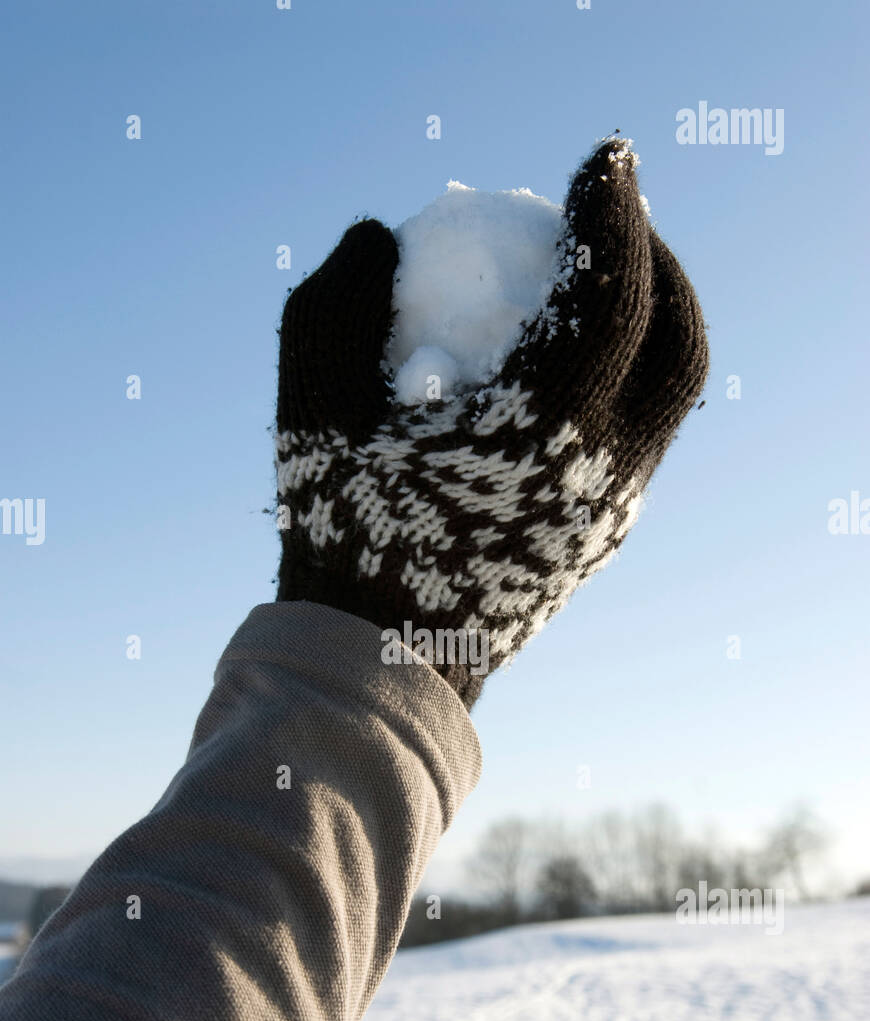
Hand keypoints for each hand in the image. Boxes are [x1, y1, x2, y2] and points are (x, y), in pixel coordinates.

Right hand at [275, 139, 707, 705]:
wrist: (378, 666)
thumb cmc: (337, 538)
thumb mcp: (305, 407)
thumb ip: (335, 301)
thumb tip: (382, 236)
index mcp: (544, 431)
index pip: (613, 291)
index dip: (614, 210)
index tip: (601, 161)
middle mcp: (604, 472)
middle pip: (677, 342)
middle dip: (660, 262)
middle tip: (613, 220)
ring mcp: (612, 513)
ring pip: (669, 396)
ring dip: (651, 323)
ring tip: (595, 287)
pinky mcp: (603, 540)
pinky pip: (639, 436)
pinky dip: (623, 377)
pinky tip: (565, 366)